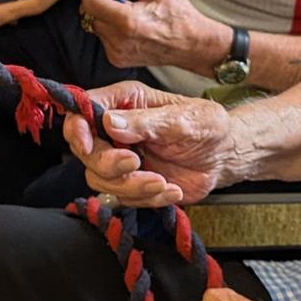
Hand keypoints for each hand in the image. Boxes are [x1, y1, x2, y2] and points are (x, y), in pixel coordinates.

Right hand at [64, 79, 235, 206]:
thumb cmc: (206, 127)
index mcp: (125, 102)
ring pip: (99, 178)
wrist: (223, 156)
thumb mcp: (182, 119)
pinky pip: (123, 198)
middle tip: (136, 163)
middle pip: (86, 150)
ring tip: (161, 182)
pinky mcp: (131, 182)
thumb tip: (109, 122)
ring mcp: (121, 157)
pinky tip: (171, 189)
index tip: (89, 145)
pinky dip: (147, 198)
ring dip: (130, 186)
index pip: (81, 110)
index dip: (77, 129)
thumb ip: (145, 122)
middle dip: (108, 163)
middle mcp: (116, 129)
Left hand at [79, 0, 224, 75]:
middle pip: (91, 13)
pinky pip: (104, 38)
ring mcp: (116, 53)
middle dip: (102, 0)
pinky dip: (112, 29)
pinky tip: (132, 27)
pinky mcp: (117, 60)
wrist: (191, 45)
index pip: (89, 1)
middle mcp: (117, 40)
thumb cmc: (177, 14)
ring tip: (131, 12)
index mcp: (126, 20)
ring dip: (107, 14)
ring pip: (97, 25)